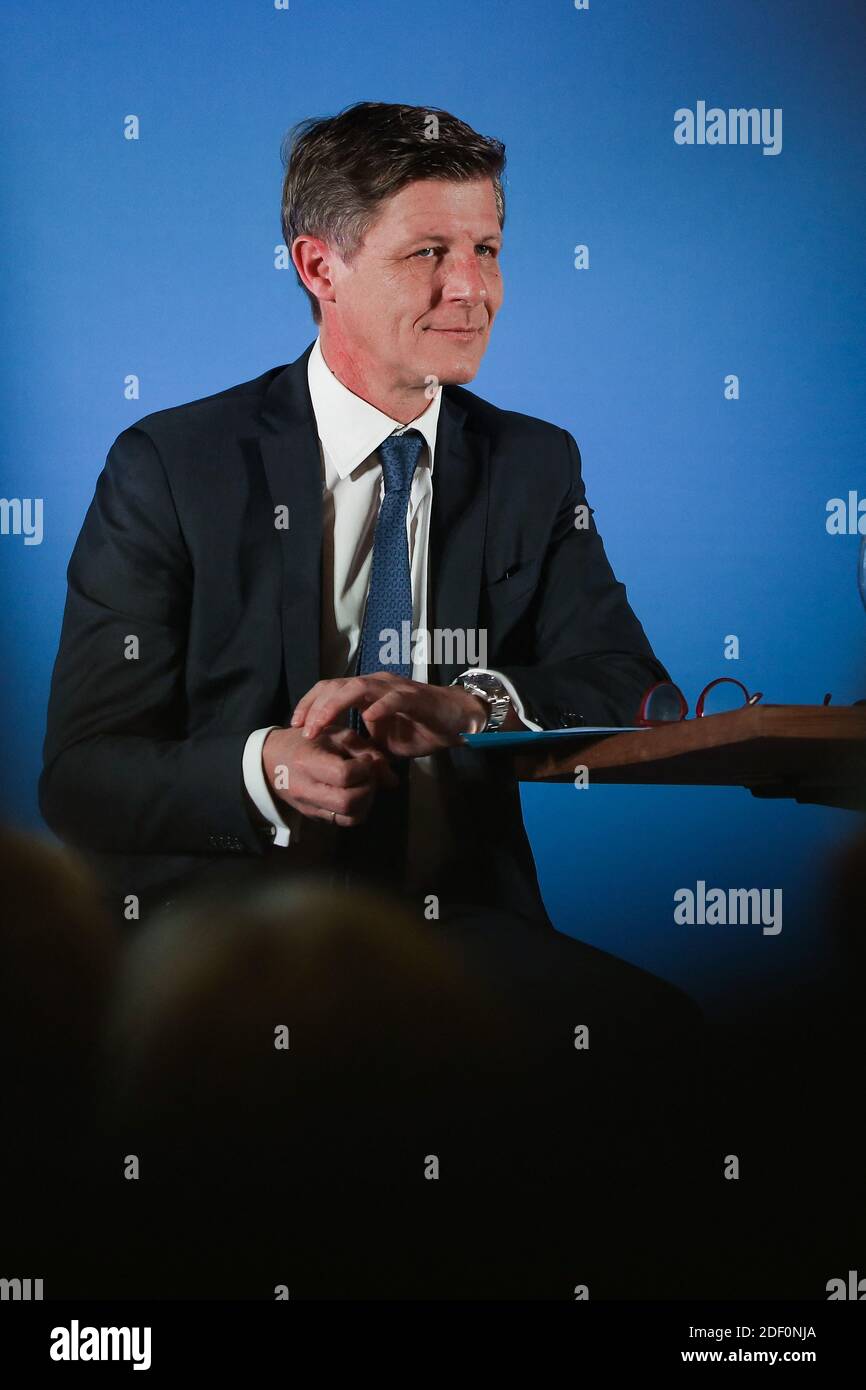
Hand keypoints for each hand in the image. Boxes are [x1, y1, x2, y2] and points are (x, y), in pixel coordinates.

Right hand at [262, 725, 398, 827]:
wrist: (269, 762)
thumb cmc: (304, 742)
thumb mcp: (334, 735)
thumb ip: (366, 751)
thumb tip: (392, 778)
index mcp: (308, 763)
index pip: (344, 775)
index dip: (364, 768)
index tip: (366, 759)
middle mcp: (306, 790)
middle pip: (348, 801)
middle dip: (368, 788)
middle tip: (369, 775)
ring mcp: (310, 808)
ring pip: (350, 817)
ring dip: (366, 802)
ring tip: (364, 785)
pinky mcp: (314, 817)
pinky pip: (344, 822)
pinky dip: (357, 810)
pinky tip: (356, 794)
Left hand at [290, 672, 488, 757]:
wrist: (457, 722)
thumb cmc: (421, 728)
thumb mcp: (383, 741)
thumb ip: (362, 743)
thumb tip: (341, 759)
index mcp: (367, 691)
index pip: (330, 688)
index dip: (310, 704)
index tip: (294, 724)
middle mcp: (377, 684)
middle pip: (336, 685)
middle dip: (315, 706)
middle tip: (301, 728)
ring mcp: (395, 688)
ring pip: (358, 688)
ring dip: (335, 706)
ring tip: (320, 725)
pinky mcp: (415, 698)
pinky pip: (394, 699)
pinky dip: (379, 708)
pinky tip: (366, 720)